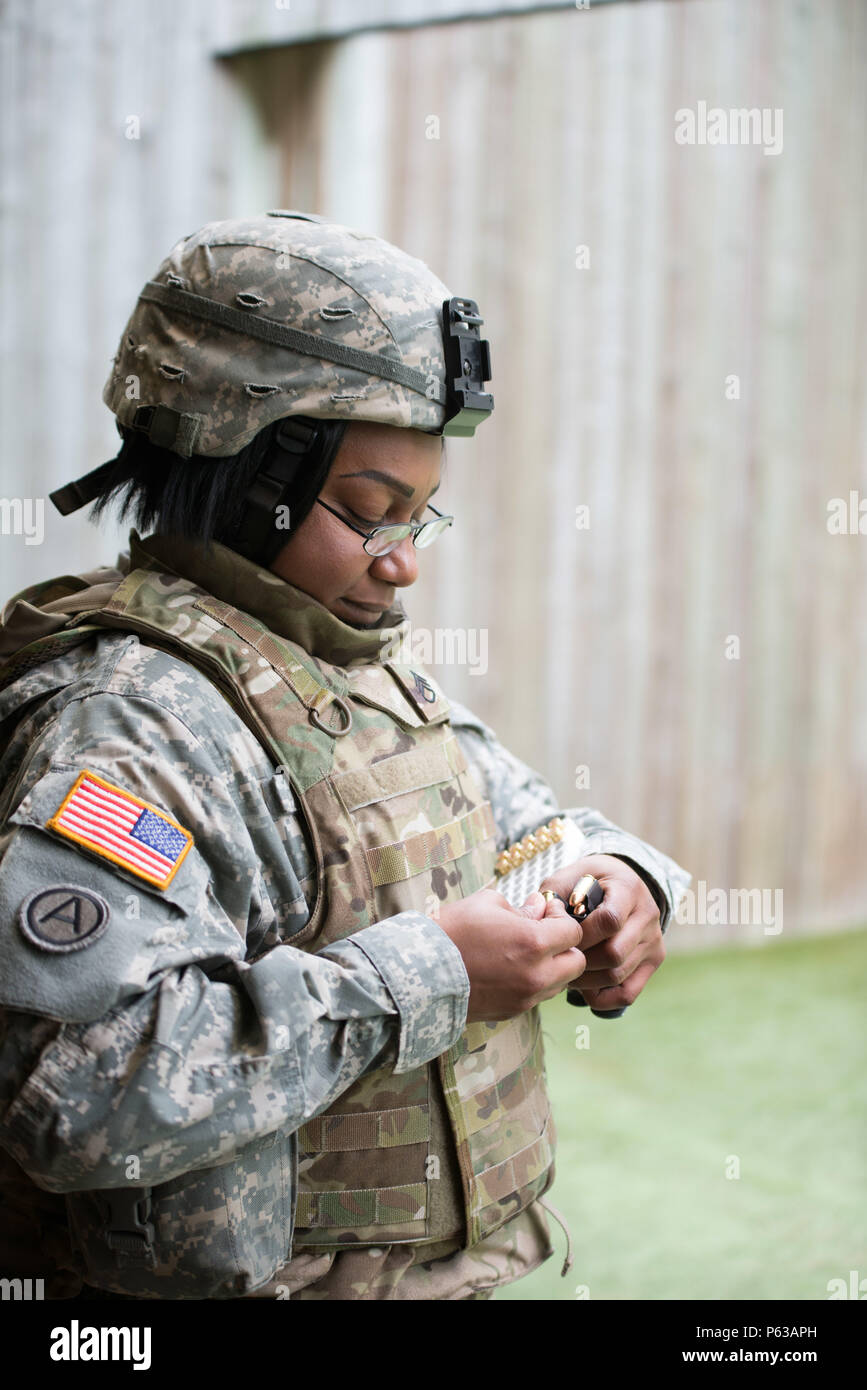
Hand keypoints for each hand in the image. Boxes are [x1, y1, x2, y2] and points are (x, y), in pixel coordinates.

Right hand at [437, 888, 585, 1022]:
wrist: (417, 972)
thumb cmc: (450, 931)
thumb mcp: (486, 904)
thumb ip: (521, 907)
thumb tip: (539, 906)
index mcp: (533, 943)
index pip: (573, 932)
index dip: (561, 918)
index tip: (544, 911)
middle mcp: (536, 975)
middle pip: (576, 964)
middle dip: (565, 947)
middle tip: (542, 934)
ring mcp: (524, 998)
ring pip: (559, 984)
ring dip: (552, 967)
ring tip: (523, 953)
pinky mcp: (511, 1012)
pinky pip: (537, 997)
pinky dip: (533, 983)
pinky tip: (509, 969)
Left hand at [537, 854, 664, 1012]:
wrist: (622, 883)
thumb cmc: (590, 880)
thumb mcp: (572, 874)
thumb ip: (554, 892)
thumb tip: (541, 920)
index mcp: (629, 889)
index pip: (610, 921)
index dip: (581, 935)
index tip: (562, 936)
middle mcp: (648, 916)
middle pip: (614, 954)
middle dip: (580, 960)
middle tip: (559, 958)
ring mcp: (654, 941)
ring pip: (617, 975)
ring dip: (585, 980)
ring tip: (566, 970)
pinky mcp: (653, 961)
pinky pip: (627, 994)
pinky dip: (601, 998)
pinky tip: (583, 987)